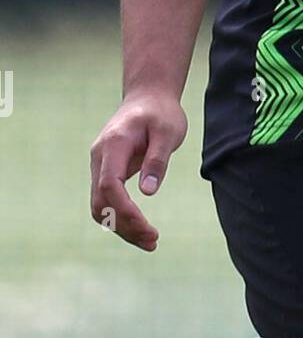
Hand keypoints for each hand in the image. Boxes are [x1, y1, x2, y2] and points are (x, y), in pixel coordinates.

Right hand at [89, 93, 187, 250]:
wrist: (148, 97)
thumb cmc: (161, 113)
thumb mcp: (168, 131)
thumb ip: (157, 159)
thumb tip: (148, 191)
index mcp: (114, 144)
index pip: (110, 185)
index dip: (125, 210)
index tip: (147, 227)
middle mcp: (100, 157)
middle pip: (101, 201)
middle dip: (124, 225)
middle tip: (153, 241)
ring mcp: (99, 165)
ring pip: (100, 205)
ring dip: (121, 226)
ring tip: (150, 241)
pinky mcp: (105, 171)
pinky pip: (106, 200)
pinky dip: (120, 217)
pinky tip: (140, 229)